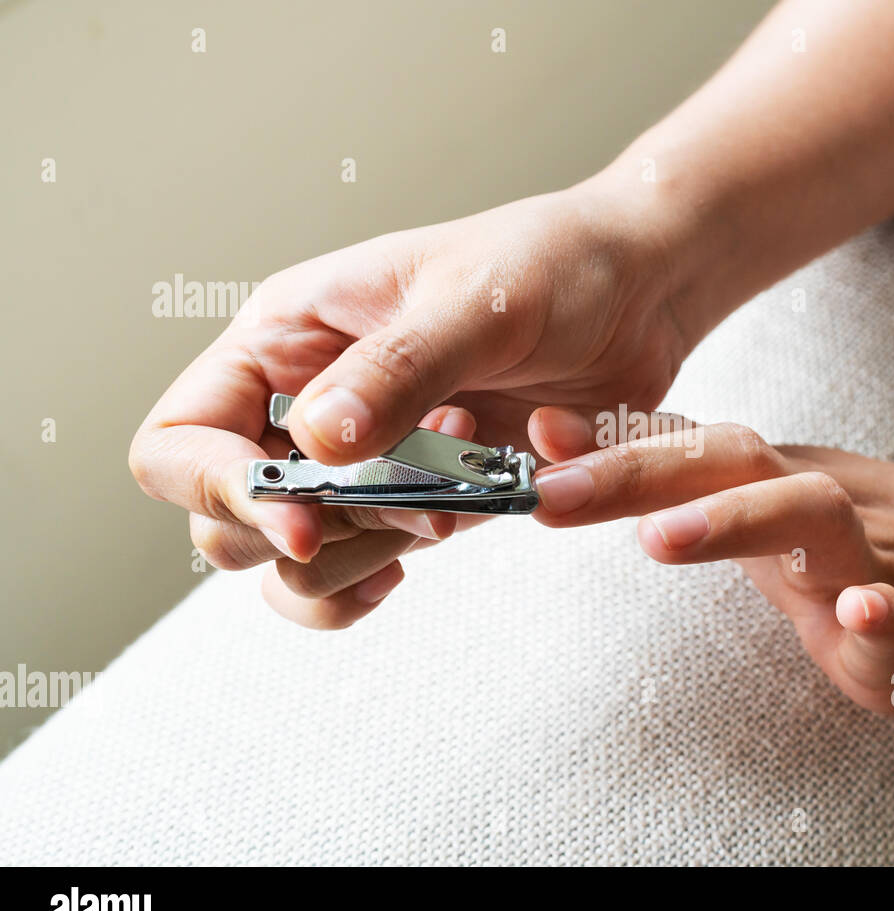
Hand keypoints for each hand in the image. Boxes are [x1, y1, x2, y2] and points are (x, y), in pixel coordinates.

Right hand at [129, 185, 682, 626]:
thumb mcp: (474, 301)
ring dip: (354, 560)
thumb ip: (397, 371)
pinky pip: (352, 570)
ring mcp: (359, 462)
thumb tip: (318, 446)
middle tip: (407, 503)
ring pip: (289, 562)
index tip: (302, 519)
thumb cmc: (552, 264)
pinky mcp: (415, 500)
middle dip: (304, 533)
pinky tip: (416, 560)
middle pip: (225, 518)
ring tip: (445, 511)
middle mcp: (306, 405)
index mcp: (289, 339)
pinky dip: (368, 585)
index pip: (180, 437)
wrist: (635, 292)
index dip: (215, 489)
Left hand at [526, 408, 893, 717]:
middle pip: (726, 460)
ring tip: (661, 540)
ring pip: (806, 515)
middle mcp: (819, 499)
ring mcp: (876, 551)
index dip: (609, 442)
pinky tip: (861, 618)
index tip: (531, 437)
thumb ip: (700, 498)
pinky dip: (883, 614)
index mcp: (778, 480)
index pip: (686, 447)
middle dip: (634, 473)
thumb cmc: (884, 553)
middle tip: (551, 492)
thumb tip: (596, 473)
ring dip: (732, 522)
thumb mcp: (783, 516)